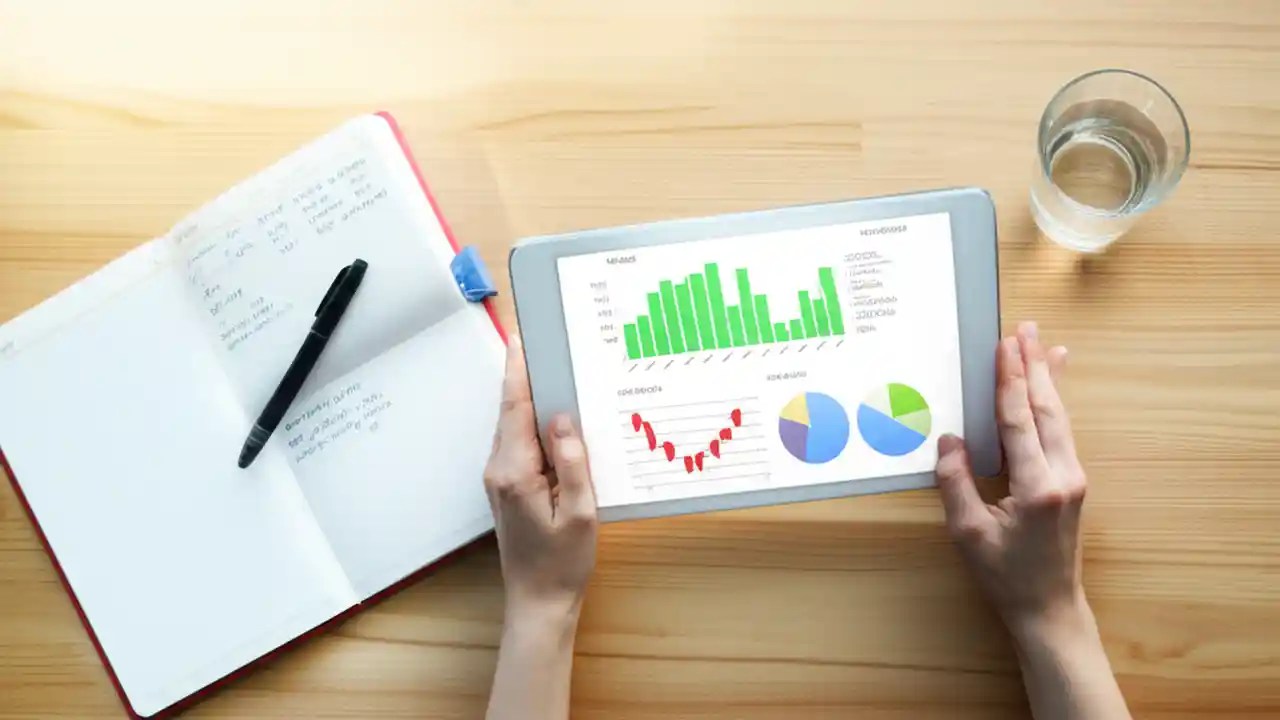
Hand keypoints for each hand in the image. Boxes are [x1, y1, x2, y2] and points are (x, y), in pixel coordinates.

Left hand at [483, 335, 597, 621]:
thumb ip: (572, 463)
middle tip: (546, 345)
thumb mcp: (580, 514)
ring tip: (554, 372)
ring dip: (530, 400)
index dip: (518, 372)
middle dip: (526, 377)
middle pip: (511, 412)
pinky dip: (534, 425)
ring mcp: (499, 479)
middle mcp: (499, 470)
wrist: (537, 603)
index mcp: (515, 472)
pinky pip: (520, 444)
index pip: (515, 409)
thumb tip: (561, 419)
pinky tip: (556, 419)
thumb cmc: (562, 564)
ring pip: (514, 427)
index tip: (520, 338)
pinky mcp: (507, 487)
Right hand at [934, 321, 1083, 636]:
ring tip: (1043, 344)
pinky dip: (1054, 402)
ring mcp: (1073, 479)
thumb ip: (956, 483)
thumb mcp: (968, 534)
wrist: (1050, 609)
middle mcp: (1064, 477)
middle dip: (1034, 366)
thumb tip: (948, 440)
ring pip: (1059, 417)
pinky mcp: (1072, 483)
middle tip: (1026, 328)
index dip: (1010, 381)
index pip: (1020, 422)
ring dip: (1047, 378)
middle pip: (1047, 409)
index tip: (1005, 346)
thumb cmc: (1005, 578)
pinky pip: (1062, 432)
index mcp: (1038, 488)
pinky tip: (1054, 385)